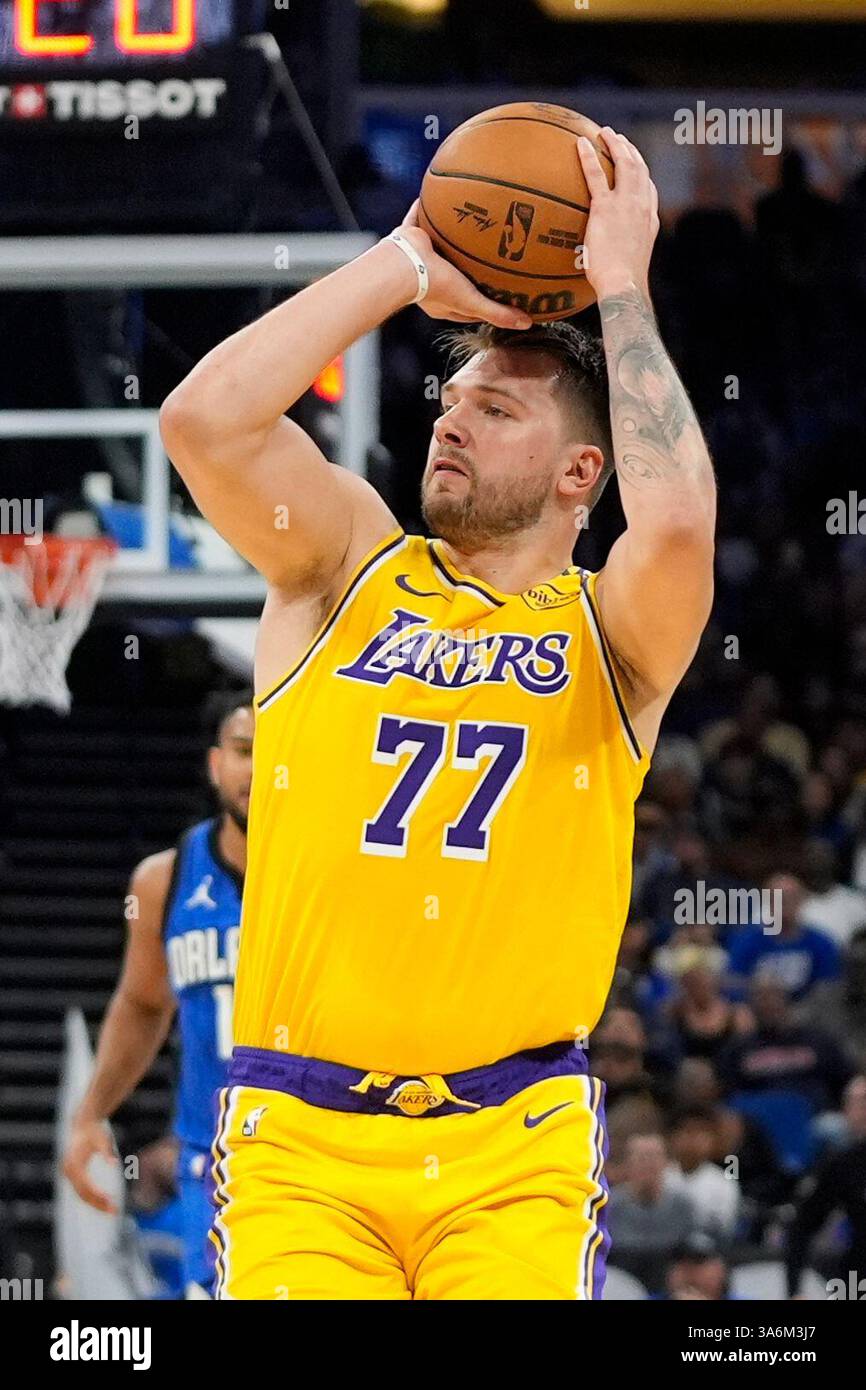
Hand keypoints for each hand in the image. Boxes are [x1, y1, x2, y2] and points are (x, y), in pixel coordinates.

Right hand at [63, 1116, 118, 1214]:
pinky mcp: (71, 1174)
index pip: (86, 1185)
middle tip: (114, 1211)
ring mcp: (68, 1173)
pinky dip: (91, 1197)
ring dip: (95, 1203)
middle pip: (83, 1194)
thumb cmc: (95, 1131)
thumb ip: (107, 1152)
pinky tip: (104, 1202)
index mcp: (74, 1163)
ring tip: (111, 1209)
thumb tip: (114, 1164)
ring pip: (81, 1194)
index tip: (111, 1201)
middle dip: (98, 1204)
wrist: (84, 1122)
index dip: (98, 1195)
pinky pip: (81, 1190)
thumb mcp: (103, 1139)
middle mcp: (68, 1170)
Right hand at [393, 201, 532, 329]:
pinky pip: (419, 217)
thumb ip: (498, 313)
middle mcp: (429, 279)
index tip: (500, 295)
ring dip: (450, 237)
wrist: (404, 265)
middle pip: (454, 273)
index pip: (467, 304)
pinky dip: (426, 207)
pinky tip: (440, 193)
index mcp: (442, 301)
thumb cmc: (437, 287)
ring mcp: (418, 257)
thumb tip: (528, 323)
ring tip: (468, 224)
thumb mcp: (472, 303)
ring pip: (438, 246)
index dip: (483, 300)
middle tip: (486, 257)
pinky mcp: (409, 236)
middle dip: (468, 267)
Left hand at [577, 128, 658, 300]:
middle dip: (630, 150)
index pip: (649, 190)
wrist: (624, 284)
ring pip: (624, 164)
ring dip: (615, 144)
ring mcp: (626, 204)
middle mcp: (642, 207)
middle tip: (618, 139)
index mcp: (649, 221)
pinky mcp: (606, 207)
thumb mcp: (628, 267)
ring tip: (604, 133)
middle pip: (640, 169)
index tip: (636, 164)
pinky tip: (580, 144)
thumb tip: (605, 264)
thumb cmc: (623, 285)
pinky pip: (596, 175)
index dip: (642, 174)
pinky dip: (589, 156)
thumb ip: (621, 255)